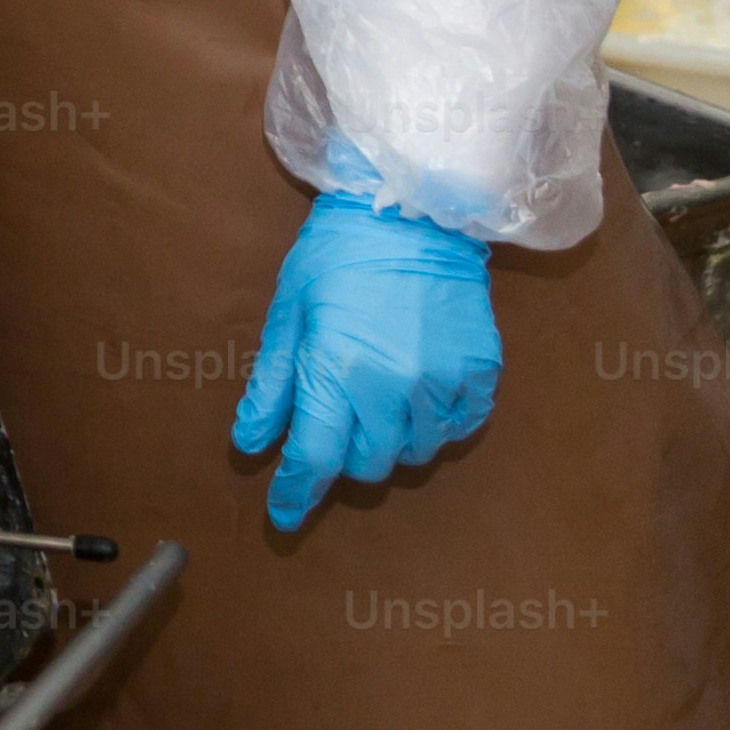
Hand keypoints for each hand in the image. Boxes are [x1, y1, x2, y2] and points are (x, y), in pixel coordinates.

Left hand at [232, 192, 499, 531]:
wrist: (411, 212)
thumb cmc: (335, 257)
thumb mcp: (289, 314)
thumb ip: (274, 385)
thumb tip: (249, 443)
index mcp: (337, 370)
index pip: (315, 456)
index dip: (296, 493)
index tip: (282, 516)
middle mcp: (394, 387)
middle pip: (369, 465)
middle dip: (344, 460)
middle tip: (333, 431)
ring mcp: (444, 383)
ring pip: (415, 452)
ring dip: (391, 442)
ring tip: (377, 403)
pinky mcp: (481, 373)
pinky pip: (459, 428)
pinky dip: (436, 425)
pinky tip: (419, 396)